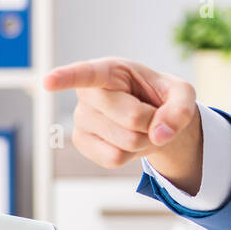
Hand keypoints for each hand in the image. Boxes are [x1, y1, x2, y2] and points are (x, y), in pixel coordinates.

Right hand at [43, 57, 202, 190]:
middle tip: (152, 114)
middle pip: (131, 118)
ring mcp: (81, 119)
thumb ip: (181, 108)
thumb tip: (160, 134)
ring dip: (145, 140)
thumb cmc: (162, 97)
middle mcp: (88, 93)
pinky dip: (131, 155)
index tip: (48, 82)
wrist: (152, 118)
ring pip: (125, 142)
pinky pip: (114, 159)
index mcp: (109, 70)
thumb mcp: (182, 94)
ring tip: (140, 126)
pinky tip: (128, 140)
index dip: (67, 77)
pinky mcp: (82, 142)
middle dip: (154, 122)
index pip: (86, 73)